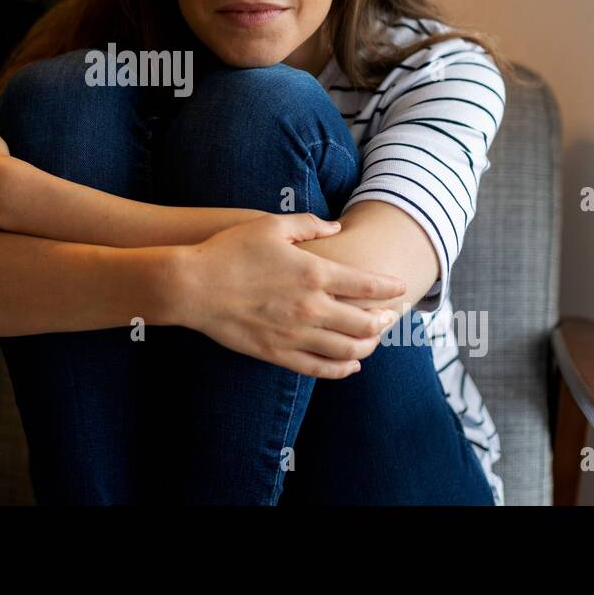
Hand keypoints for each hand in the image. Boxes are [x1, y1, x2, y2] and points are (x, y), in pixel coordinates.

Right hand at [178, 214, 407, 378]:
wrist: (193, 286)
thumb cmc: (229, 250)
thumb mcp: (270, 225)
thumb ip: (309, 225)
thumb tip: (336, 228)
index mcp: (314, 273)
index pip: (367, 285)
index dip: (389, 288)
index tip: (401, 288)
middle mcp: (311, 307)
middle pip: (364, 321)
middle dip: (384, 319)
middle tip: (391, 315)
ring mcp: (295, 333)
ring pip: (347, 349)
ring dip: (368, 346)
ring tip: (374, 340)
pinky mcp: (277, 353)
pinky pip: (319, 368)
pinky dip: (341, 369)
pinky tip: (350, 365)